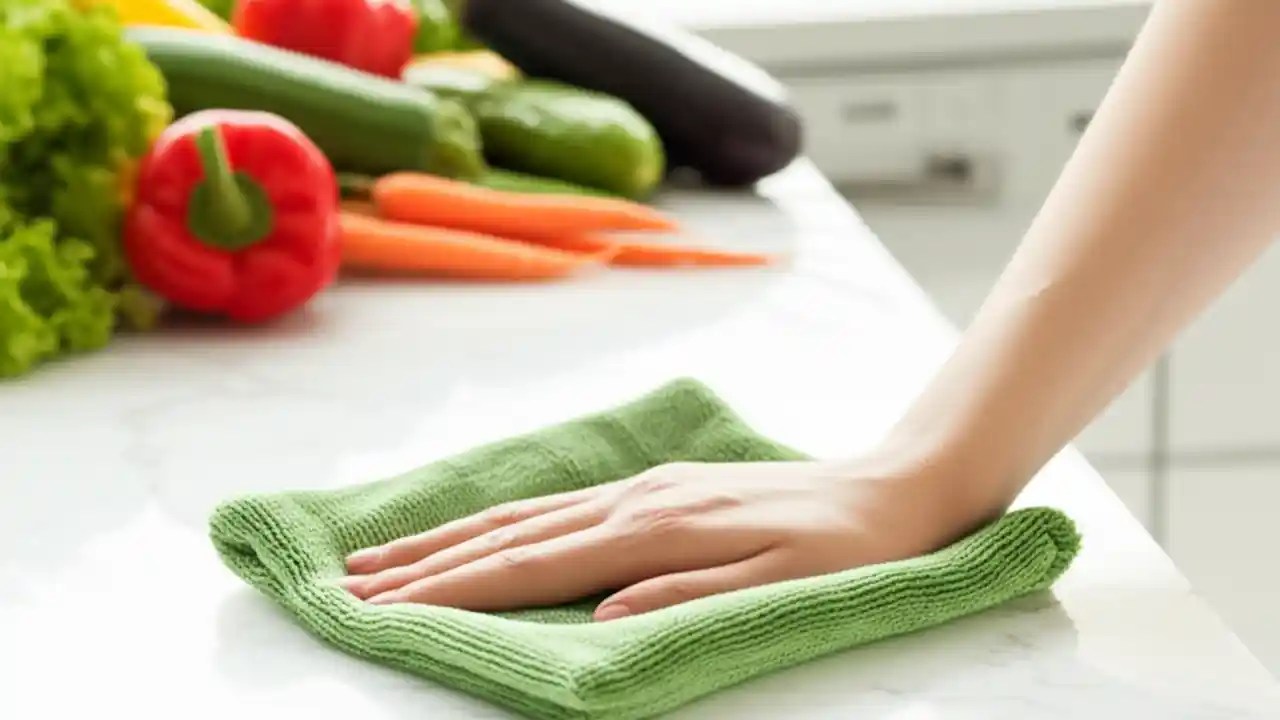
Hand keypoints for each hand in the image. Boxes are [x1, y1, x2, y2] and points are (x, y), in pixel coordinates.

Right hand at [341, 457, 985, 619]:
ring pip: (527, 513)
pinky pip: (559, 503)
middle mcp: (637, 501)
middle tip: (350, 582)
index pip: (534, 567)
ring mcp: (645, 488)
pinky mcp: (659, 486)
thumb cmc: (846, 548)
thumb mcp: (786, 584)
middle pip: (511, 535)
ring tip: (387, 553)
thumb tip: (603, 618)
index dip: (456, 590)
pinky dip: (504, 519)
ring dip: (452, 536)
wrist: (894, 485)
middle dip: (428, 562)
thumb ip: (692, 597)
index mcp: (658, 530)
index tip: (383, 608)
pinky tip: (484, 528)